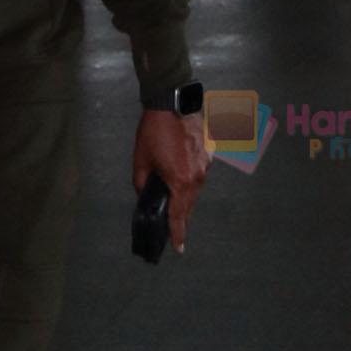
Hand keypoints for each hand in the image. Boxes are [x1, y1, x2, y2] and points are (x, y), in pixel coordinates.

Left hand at [132, 108, 207, 253]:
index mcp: (181, 181)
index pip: (179, 216)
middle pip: (189, 205)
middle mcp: (198, 176)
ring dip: (185, 194)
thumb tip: (146, 195)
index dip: (178, 234)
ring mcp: (206, 164)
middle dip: (180, 215)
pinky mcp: (209, 153)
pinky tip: (179, 167)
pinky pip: (199, 172)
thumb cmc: (154, 130)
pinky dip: (190, 176)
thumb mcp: (141, 161)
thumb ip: (143, 184)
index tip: (179, 248)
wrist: (173, 102)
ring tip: (172, 194)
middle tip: (172, 226)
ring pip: (195, 189)